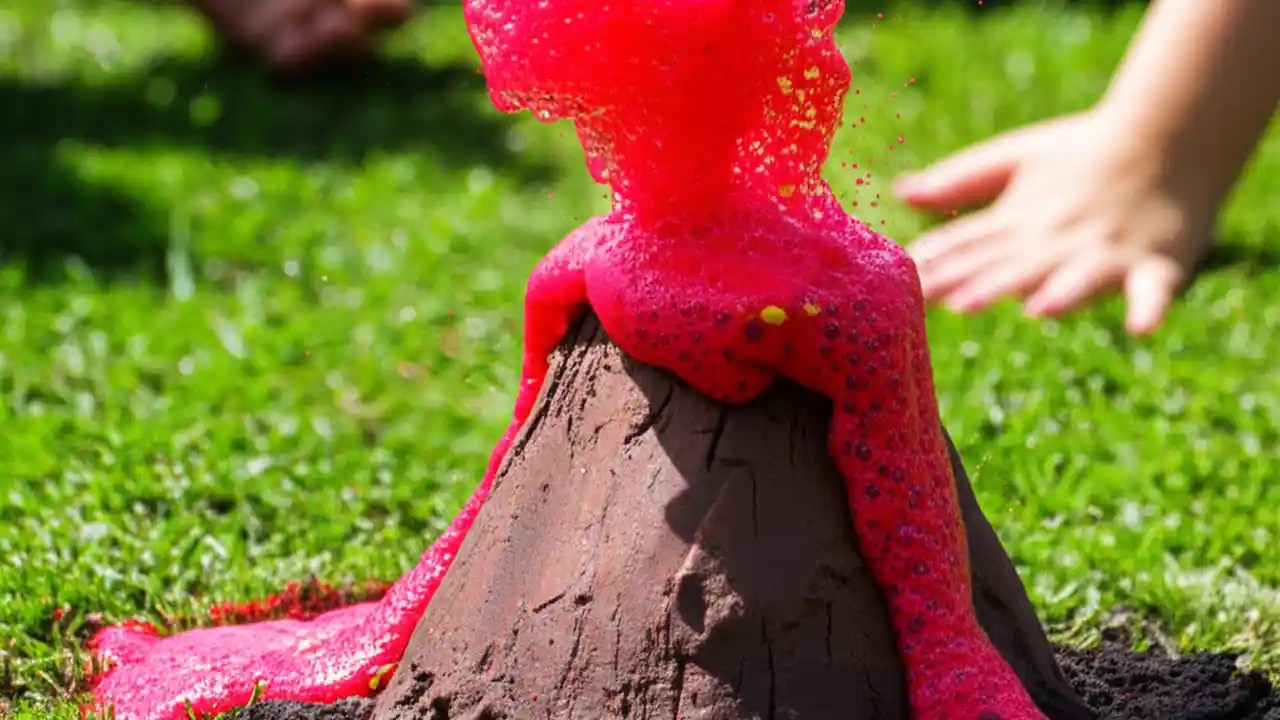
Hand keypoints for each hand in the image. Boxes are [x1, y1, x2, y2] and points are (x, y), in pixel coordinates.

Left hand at [894, 109, 1214, 334]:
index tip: (902, 281)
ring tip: (1038, 309)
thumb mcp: (1015, 159)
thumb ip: (959, 181)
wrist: (1172, 131)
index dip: (942, 261)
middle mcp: (1059, 238)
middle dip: (989, 283)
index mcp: (1022, 217)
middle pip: (1020, 263)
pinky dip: (1151, 305)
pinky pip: (1155, 288)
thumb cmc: (1083, 152)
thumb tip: (898, 190)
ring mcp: (1108, 250)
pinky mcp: (1157, 262)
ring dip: (1064, 293)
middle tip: (955, 302)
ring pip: (1081, 275)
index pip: (974, 241)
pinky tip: (1141, 327)